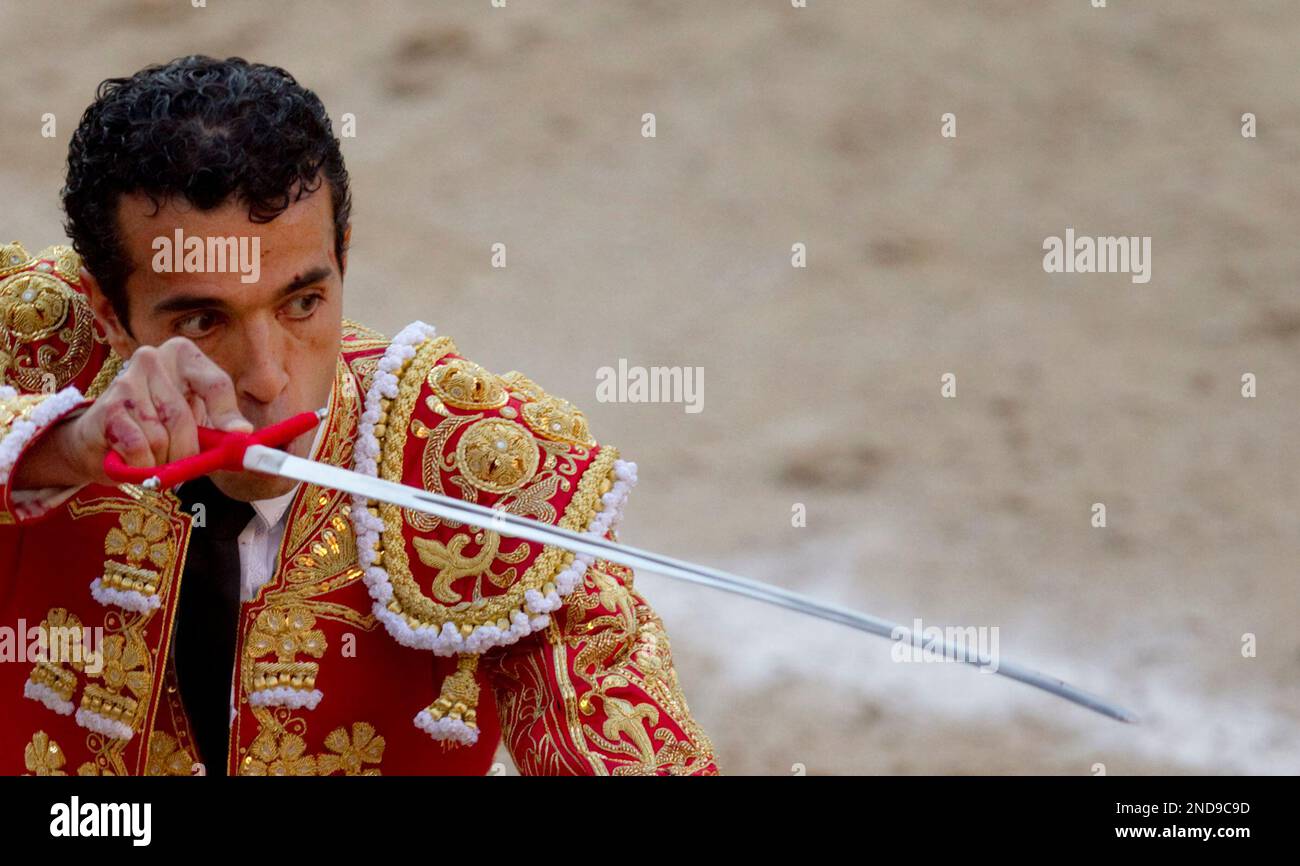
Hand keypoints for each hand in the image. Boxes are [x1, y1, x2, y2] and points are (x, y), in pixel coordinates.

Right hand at [63, 337, 252, 485]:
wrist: (100, 441)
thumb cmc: (158, 429)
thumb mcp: (197, 422)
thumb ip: (222, 427)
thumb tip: (244, 434)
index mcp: (183, 355)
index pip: (216, 384)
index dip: (228, 415)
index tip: (240, 435)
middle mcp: (152, 358)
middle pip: (184, 418)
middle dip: (185, 451)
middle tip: (178, 461)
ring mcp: (126, 380)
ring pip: (161, 437)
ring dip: (160, 459)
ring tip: (151, 454)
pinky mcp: (107, 406)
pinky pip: (138, 447)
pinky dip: (142, 464)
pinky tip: (132, 459)